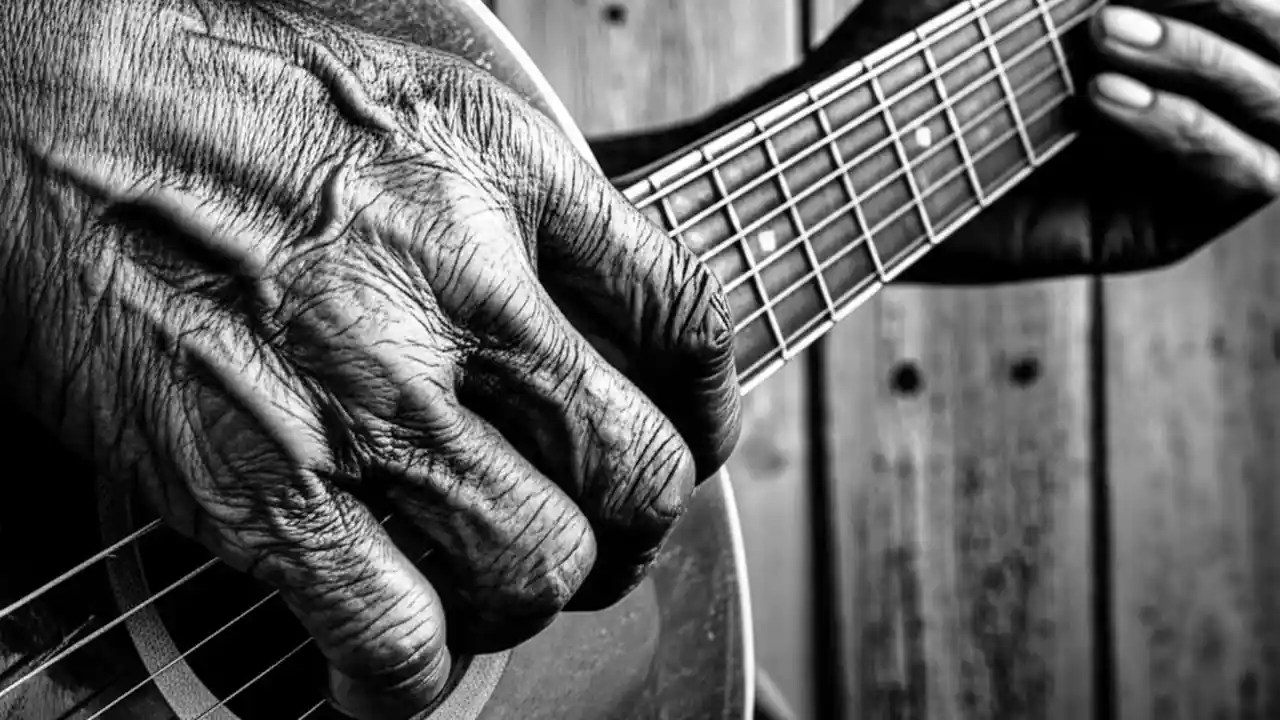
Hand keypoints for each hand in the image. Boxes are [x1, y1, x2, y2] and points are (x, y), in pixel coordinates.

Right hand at [0, 0, 740, 716]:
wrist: (26, 102)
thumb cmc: (210, 88)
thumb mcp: (409, 91)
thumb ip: (516, 195)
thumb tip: (585, 307)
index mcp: (503, 167)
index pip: (687, 317)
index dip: (714, 406)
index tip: (692, 438)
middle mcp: (455, 284)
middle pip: (637, 470)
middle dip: (634, 531)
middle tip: (592, 535)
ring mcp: (362, 392)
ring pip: (534, 567)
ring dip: (520, 602)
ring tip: (478, 587)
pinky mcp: (257, 485)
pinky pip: (394, 638)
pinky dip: (405, 679)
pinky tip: (386, 659)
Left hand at [808, 0, 1279, 281]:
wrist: (850, 151)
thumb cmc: (914, 52)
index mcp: (1169, 38)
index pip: (1251, 9)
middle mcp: (1190, 97)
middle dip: (1232, 7)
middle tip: (1116, 2)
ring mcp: (1180, 166)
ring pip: (1279, 108)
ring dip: (1208, 59)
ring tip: (1100, 33)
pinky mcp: (1155, 228)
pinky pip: (1243, 180)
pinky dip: (1188, 129)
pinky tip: (1102, 95)